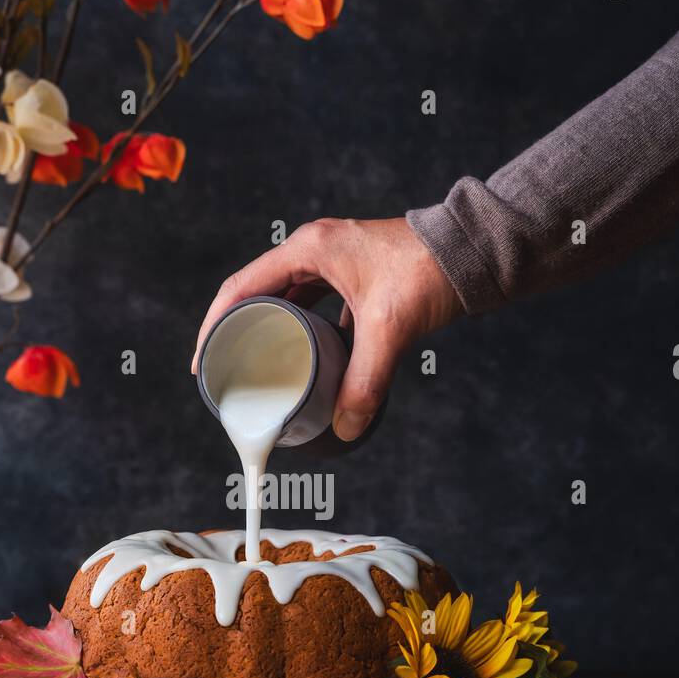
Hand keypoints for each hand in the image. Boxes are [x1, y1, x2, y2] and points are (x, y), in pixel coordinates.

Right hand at [192, 217, 461, 439]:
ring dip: (269, 330)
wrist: (475, 250)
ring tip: (256, 367)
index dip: (214, 326)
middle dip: (237, 332)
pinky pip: (312, 302)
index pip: (240, 288)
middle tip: (225, 371)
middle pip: (256, 293)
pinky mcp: (354, 274)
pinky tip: (304, 357)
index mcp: (307, 249)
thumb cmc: (431, 271)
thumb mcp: (389, 329)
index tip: (203, 363)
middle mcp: (314, 249)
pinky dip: (302, 328)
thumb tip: (346, 428)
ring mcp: (334, 260)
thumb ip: (365, 381)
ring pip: (285, 298)